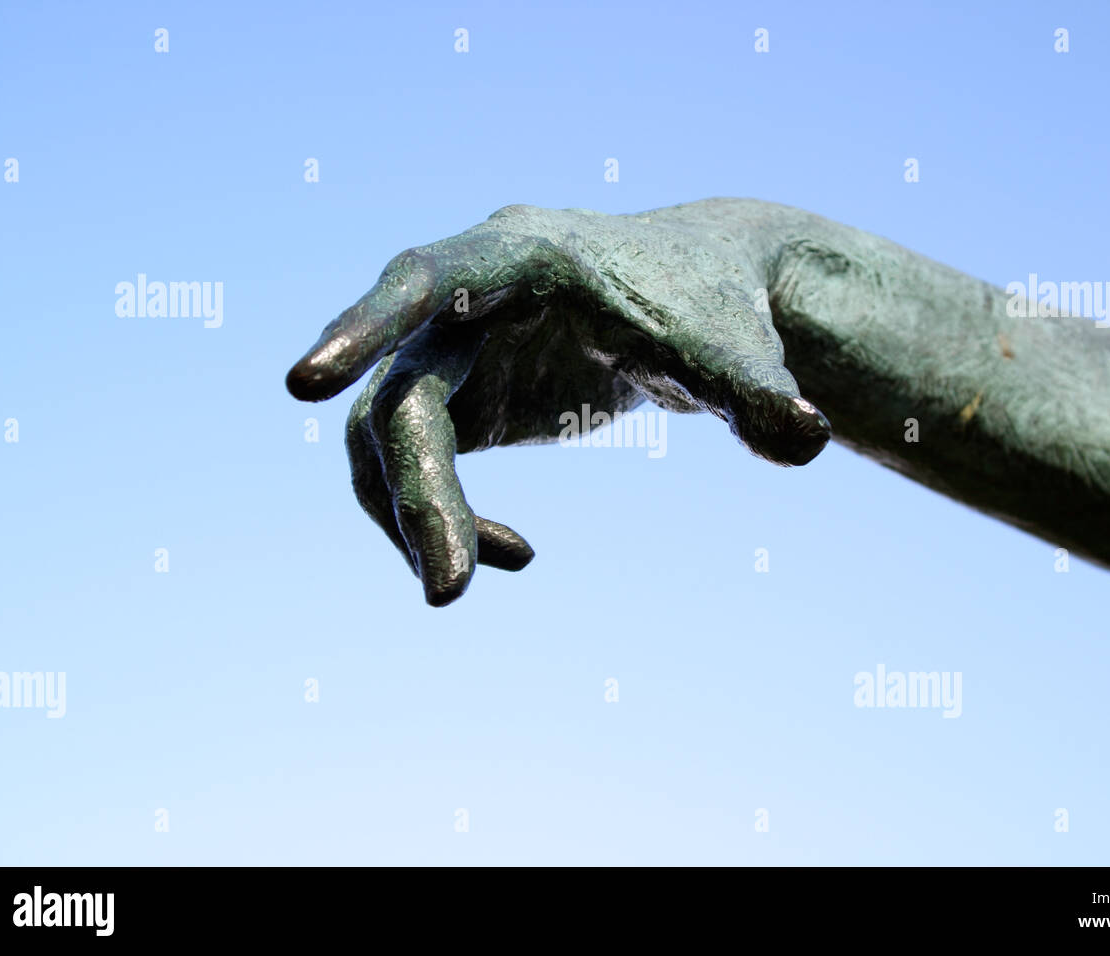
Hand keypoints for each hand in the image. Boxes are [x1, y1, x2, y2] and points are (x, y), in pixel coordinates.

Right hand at [286, 201, 831, 605]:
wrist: (702, 296)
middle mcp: (471, 294)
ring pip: (386, 433)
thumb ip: (760, 392)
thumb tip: (806, 440)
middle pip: (402, 389)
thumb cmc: (717, 306)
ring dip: (416, 515)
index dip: (363, 325)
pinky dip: (446, 515)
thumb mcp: (736, 350)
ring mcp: (457, 343)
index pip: (428, 280)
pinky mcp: (463, 390)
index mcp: (526, 255)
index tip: (303, 383)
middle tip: (448, 595)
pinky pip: (418, 459)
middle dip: (415, 491)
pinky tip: (520, 554)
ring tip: (472, 580)